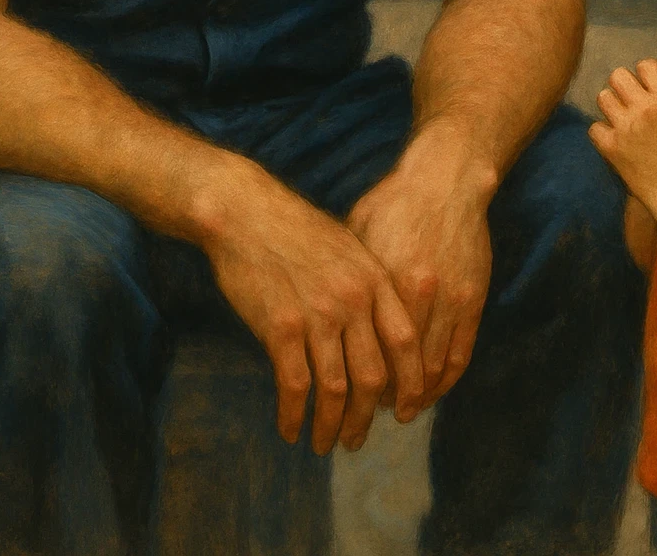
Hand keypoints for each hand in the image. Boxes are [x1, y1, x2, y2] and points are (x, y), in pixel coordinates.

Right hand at [201, 168, 423, 454]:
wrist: (245, 211)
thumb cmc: (294, 229)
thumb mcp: (346, 246)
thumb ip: (367, 286)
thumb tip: (380, 335)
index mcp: (373, 278)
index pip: (406, 343)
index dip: (411, 382)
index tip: (408, 410)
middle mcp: (352, 299)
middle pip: (374, 375)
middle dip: (367, 417)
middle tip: (357, 440)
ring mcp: (318, 314)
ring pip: (336, 389)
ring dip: (331, 426)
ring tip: (325, 444)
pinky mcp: (281, 327)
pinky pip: (294, 386)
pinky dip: (294, 415)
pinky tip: (289, 430)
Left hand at [347, 132, 493, 408]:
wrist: (445, 179)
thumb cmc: (392, 204)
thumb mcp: (356, 237)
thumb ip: (345, 280)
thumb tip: (316, 318)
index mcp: (385, 280)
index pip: (367, 351)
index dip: (351, 384)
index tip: (337, 402)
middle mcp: (420, 294)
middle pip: (398, 368)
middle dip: (378, 402)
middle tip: (362, 419)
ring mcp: (452, 299)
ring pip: (431, 370)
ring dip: (413, 399)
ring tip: (395, 413)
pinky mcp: (474, 299)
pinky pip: (460, 355)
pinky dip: (444, 382)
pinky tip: (429, 394)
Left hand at [589, 59, 656, 204]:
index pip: (644, 65)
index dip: (643, 75)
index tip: (645, 88)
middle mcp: (645, 108)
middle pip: (617, 76)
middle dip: (622, 86)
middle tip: (628, 101)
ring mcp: (626, 127)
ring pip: (602, 97)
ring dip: (610, 107)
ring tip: (621, 119)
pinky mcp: (611, 146)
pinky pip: (594, 127)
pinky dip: (602, 133)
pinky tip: (613, 138)